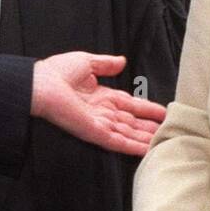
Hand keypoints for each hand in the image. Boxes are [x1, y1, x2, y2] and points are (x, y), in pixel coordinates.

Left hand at [31, 52, 165, 155]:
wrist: (40, 84)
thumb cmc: (56, 72)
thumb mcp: (86, 62)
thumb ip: (106, 63)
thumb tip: (122, 60)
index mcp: (99, 96)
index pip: (128, 104)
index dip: (146, 108)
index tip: (162, 112)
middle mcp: (101, 112)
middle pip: (131, 122)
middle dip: (149, 127)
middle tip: (169, 130)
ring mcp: (98, 123)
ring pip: (127, 133)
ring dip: (145, 138)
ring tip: (164, 142)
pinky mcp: (94, 132)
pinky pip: (117, 141)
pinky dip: (132, 146)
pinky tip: (146, 150)